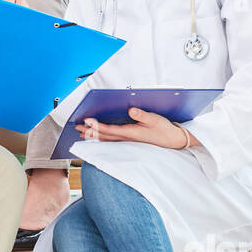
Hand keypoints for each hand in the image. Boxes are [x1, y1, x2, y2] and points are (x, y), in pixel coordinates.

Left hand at [75, 108, 189, 149]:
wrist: (173, 140)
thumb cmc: (163, 129)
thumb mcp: (155, 119)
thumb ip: (142, 115)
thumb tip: (131, 110)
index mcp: (131, 132)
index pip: (110, 130)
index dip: (98, 126)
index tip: (87, 121)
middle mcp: (127, 138)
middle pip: (104, 135)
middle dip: (90, 131)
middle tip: (78, 127)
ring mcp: (128, 140)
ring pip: (106, 139)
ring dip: (94, 135)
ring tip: (82, 133)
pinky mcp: (130, 140)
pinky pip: (112, 139)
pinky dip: (102, 137)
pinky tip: (97, 135)